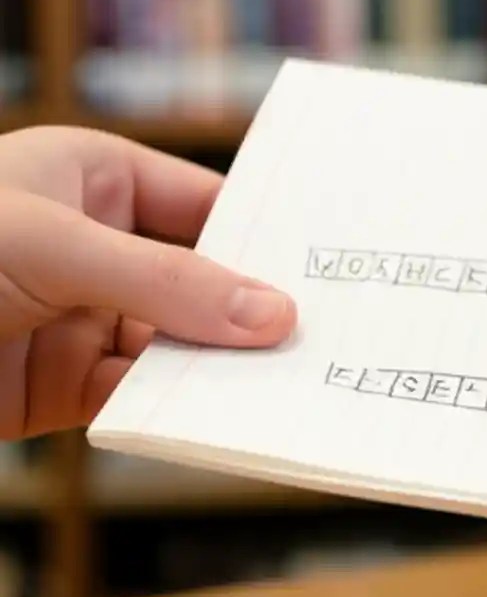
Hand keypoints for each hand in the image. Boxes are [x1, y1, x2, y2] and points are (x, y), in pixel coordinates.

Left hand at [0, 126, 295, 439]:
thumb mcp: (54, 246)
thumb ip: (165, 280)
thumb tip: (271, 314)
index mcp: (93, 181)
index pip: (202, 203)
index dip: (260, 235)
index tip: (324, 269)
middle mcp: (96, 248)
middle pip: (201, 282)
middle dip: (252, 310)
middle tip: (322, 333)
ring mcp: (80, 319)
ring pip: (176, 345)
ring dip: (220, 367)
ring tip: (284, 383)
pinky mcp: (62, 385)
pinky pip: (137, 396)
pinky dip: (174, 410)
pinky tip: (219, 415)